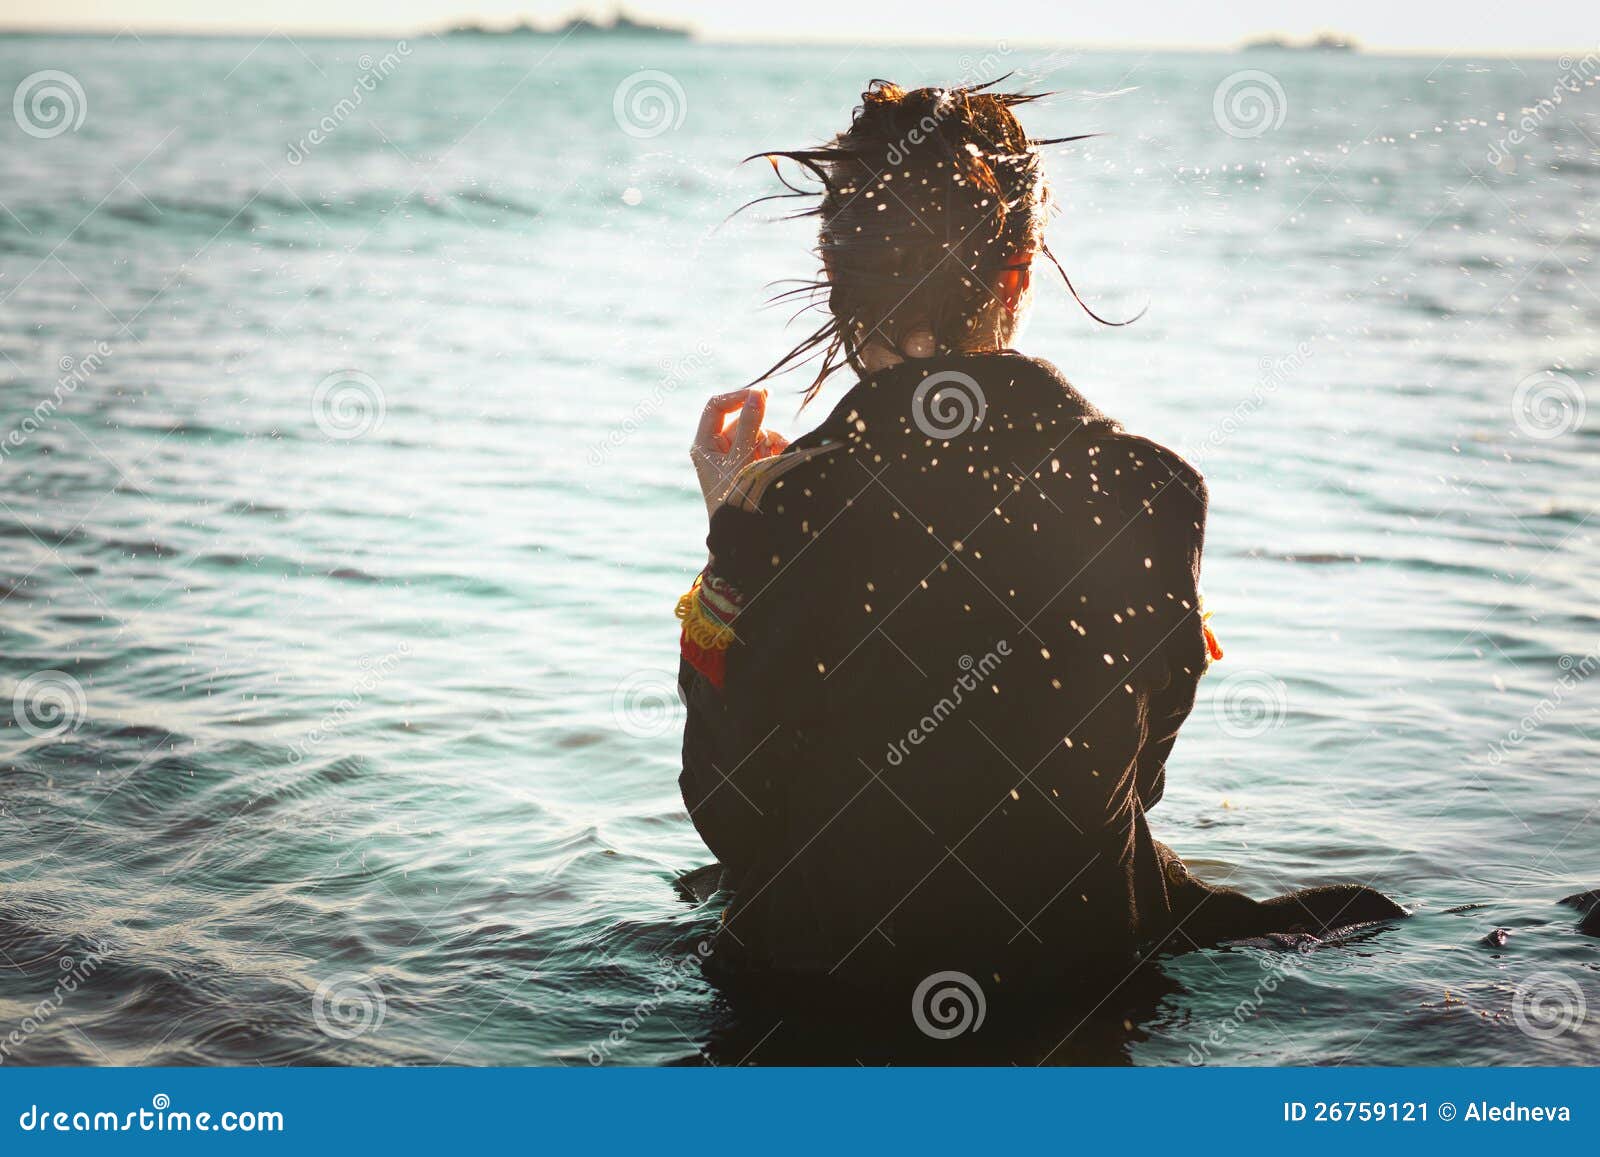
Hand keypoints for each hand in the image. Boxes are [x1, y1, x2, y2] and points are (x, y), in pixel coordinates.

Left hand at [691, 388, 788, 517]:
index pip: (717, 406)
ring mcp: (735, 457)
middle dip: (760, 429)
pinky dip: (776, 450)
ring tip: (777, 457)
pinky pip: (766, 447)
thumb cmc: (734, 500)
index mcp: (704, 444)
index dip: (738, 396)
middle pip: (741, 420)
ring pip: (758, 433)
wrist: (742, 537)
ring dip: (771, 441)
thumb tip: (757, 394)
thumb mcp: (742, 459)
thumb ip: (750, 425)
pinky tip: (784, 457)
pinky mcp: (751, 466)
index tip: (761, 395)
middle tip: (769, 444)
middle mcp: (717, 448)